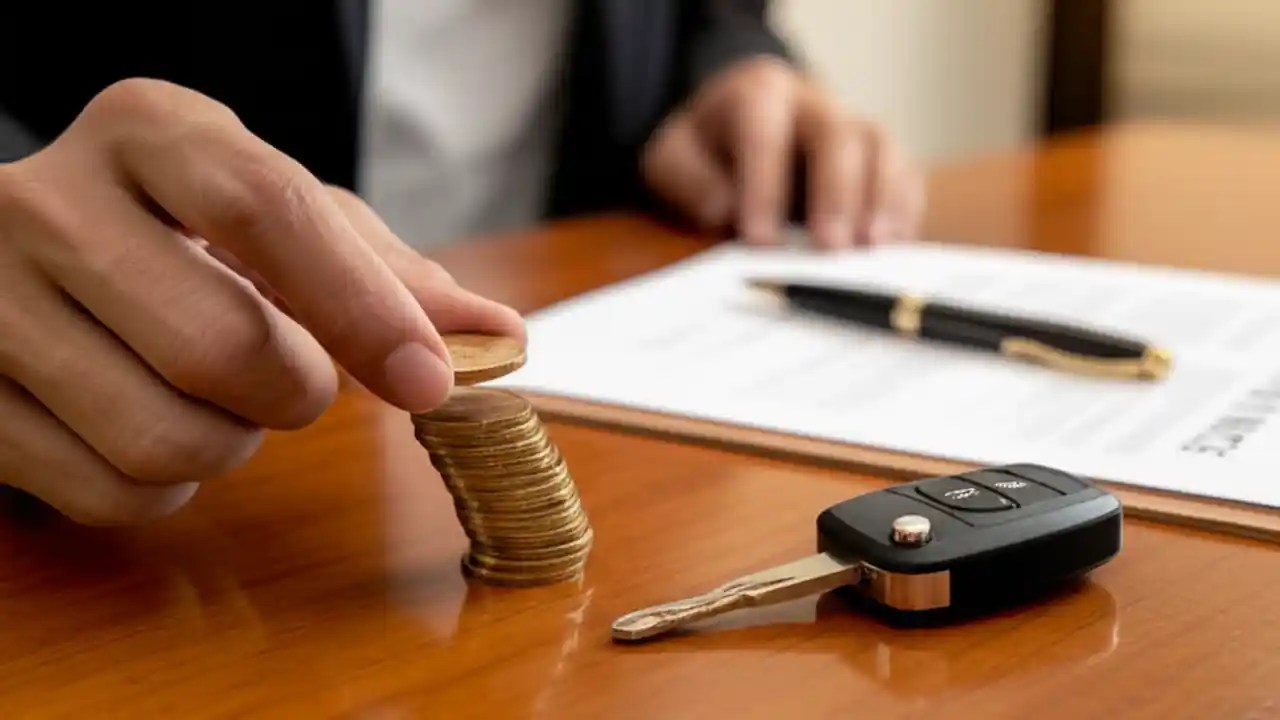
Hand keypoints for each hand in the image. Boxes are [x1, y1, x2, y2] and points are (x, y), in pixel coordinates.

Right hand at [0, 79, 522, 524]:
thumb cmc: (183, 233)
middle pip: (223, 346)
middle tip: (291, 374)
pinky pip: (111, 494)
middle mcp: (45, 202)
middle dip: (295, 390)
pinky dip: (165, 487)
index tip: (430, 379)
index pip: (267, 211)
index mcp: (148, 132)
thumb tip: (495, 337)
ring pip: (166, 439)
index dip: (363, 307)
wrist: (29, 256)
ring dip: (229, 443)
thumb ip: (385, 271)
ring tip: (209, 394)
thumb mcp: (280, 219)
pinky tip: (146, 425)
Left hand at [642, 57, 924, 247]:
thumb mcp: (672, 160)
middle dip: (836, 193)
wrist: (735, 136)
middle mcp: (813, 104)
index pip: (766, 134)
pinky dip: (903, 211)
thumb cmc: (706, 153)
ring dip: (882, 201)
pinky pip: (904, 176)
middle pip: (838, 135)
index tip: (761, 241)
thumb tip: (723, 209)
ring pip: (881, 150)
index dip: (765, 187)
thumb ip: (689, 181)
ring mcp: (852, 128)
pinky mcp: (878, 159)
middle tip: (831, 248)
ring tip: (873, 249)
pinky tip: (894, 246)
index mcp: (758, 94)